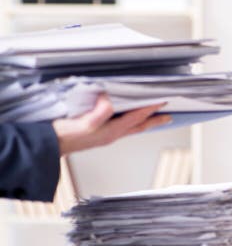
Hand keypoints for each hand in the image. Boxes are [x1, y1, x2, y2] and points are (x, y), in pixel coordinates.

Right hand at [52, 95, 170, 154]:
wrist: (48, 146)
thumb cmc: (65, 136)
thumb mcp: (85, 122)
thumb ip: (101, 111)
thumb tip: (111, 99)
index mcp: (112, 131)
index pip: (137, 117)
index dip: (151, 108)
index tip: (163, 101)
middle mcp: (111, 134)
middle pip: (139, 126)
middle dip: (154, 120)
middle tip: (168, 117)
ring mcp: (104, 135)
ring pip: (130, 127)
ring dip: (142, 121)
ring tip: (152, 117)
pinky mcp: (97, 134)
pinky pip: (119, 126)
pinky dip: (128, 121)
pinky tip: (125, 118)